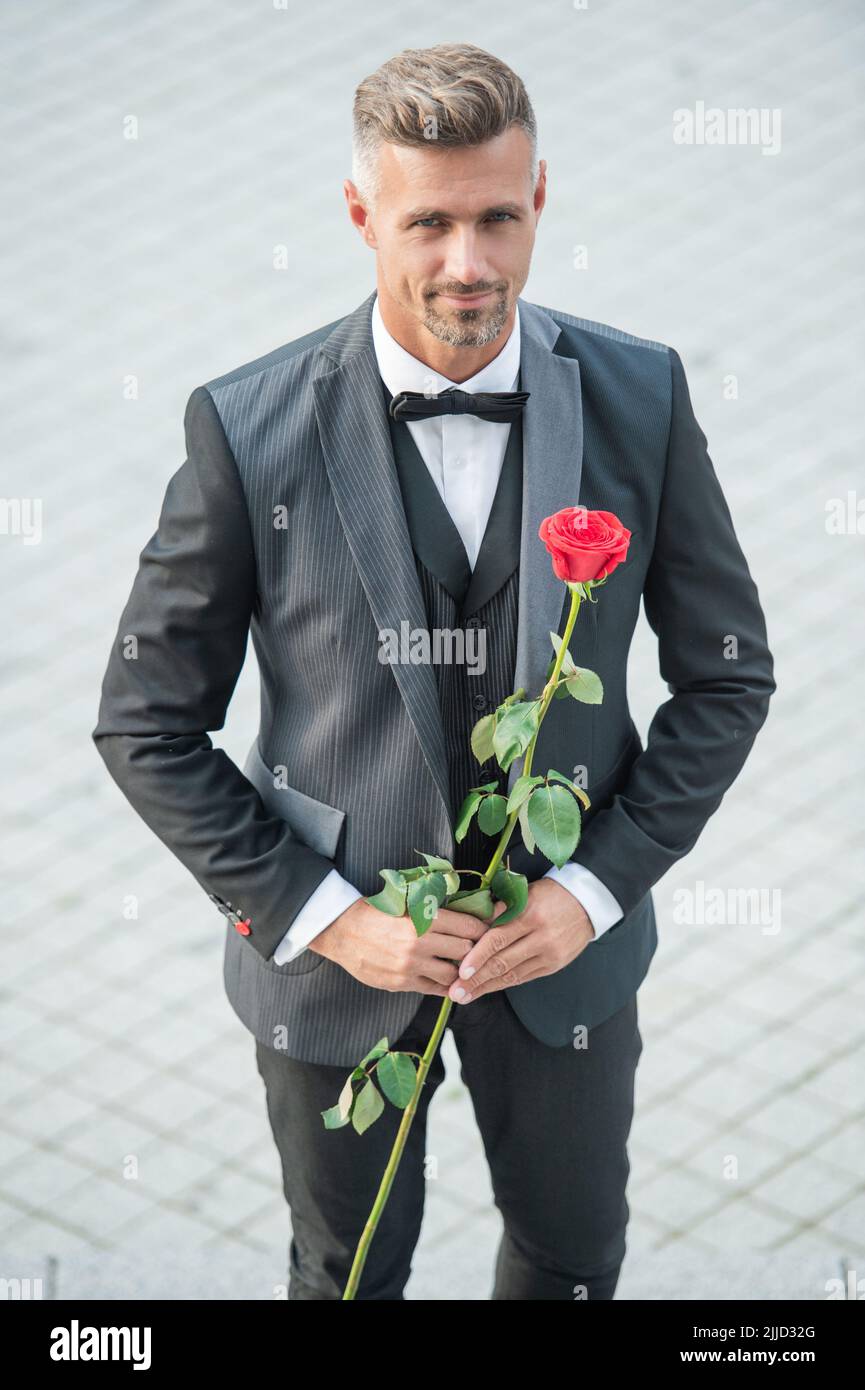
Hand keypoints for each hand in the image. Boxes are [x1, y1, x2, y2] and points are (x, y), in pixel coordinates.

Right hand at [308, 896, 488, 994]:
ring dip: (459, 970)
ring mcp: (411, 966)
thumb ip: (435, 911)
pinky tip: (446, 979)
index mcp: (423, 918)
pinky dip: (444, 985)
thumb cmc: (378, 913)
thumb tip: (468, 914)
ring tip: (460, 965)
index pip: (468, 925)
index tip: (487, 929)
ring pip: (453, 974)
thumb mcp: (408, 904)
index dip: (482, 928)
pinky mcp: (402, 983)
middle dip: (473, 949)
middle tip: (476, 947)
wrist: (344, 931)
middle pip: (465, 950)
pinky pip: (434, 989)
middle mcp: (420, 943)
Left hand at [446, 877, 595, 1003]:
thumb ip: (500, 910)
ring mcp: (550, 954)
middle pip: (503, 962)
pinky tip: (488, 988)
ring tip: (466, 996)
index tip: (460, 971)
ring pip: (513, 975)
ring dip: (487, 987)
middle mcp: (541, 937)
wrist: (587, 902)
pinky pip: (524, 977)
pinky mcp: (554, 965)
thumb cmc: (551, 894)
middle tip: (456, 992)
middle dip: (476, 980)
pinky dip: (504, 983)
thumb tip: (473, 927)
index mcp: (531, 914)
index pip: (498, 939)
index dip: (478, 957)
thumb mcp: (525, 893)